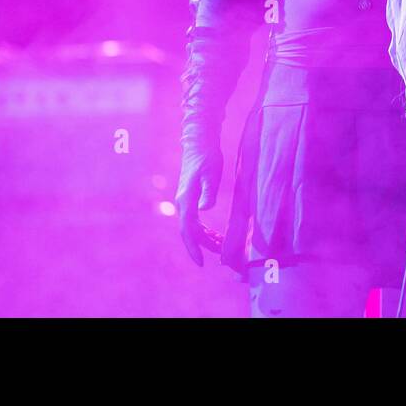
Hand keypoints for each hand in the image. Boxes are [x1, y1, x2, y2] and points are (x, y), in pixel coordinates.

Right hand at [175, 129, 223, 266]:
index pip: (188, 230)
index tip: (201, 263)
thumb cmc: (207, 156)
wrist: (199, 142)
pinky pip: (196, 220)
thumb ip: (208, 191)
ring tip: (222, 248)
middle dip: (203, 246)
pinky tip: (215, 235)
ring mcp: (186, 200)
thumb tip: (205, 210)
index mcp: (186, 200)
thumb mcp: (211, 173)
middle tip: (221, 257)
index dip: (194, 247)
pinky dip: (205, 230)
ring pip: (194, 227)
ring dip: (206, 238)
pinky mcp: (191, 197)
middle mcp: (183, 202)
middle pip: (191, 232)